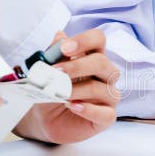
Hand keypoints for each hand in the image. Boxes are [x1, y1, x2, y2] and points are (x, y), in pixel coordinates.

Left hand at [15, 29, 119, 143]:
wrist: (45, 120)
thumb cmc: (51, 93)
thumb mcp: (47, 73)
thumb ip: (54, 55)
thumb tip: (60, 35)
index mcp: (92, 58)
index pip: (98, 40)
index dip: (84, 41)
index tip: (64, 48)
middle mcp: (105, 75)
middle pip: (102, 62)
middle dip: (77, 66)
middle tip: (56, 72)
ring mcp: (109, 96)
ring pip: (102, 88)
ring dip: (76, 90)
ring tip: (58, 94)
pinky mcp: (107, 117)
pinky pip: (105, 113)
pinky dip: (88, 110)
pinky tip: (73, 107)